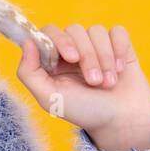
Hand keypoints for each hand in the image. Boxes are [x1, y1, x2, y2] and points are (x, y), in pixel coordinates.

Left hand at [16, 24, 149, 150]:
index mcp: (52, 59)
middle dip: (87, 56)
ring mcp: (95, 45)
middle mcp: (72, 49)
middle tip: (94, 81)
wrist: (122, 120)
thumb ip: (28, 72)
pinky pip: (117, 32)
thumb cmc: (84, 111)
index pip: (49, 32)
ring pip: (96, 32)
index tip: (71, 58)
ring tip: (108, 83)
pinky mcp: (118, 44)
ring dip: (105, 58)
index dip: (59, 40)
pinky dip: (120, 49)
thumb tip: (27, 42)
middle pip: (74, 30)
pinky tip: (120, 69)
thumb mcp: (49, 98)